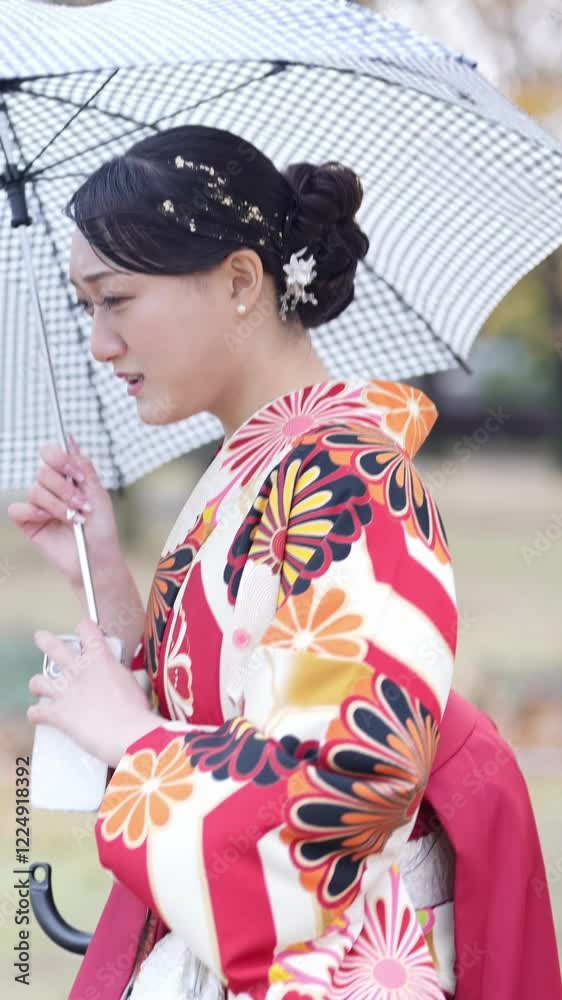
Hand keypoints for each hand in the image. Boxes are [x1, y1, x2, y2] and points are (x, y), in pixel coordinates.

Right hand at [7, 435, 121, 587]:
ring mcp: (38, 505)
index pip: (51, 454)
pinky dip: (35, 513)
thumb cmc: (101, 529)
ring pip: (35, 490)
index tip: (76, 475)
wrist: (97, 558)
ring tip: (74, 518)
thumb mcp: (98, 494)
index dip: (60, 459)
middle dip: (64, 489)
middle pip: (43, 471)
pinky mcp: (28, 522)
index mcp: (67, 478)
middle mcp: (51, 488)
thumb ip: (84, 468)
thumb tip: (71, 440)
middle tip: (81, 504)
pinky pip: (18, 508)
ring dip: (57, 505)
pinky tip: (50, 521)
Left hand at [29, 619, 155, 768]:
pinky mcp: (57, 713)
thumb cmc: (137, 710)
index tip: (85, 629)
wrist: (129, 732)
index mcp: (101, 660)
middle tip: (40, 637)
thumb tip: (123, 680)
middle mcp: (79, 671)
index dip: (86, 629)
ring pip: (39, 681)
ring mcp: (65, 692)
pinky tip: (37, 715)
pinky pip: (36, 711)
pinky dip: (35, 713)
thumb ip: (122, 677)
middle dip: (46, 641)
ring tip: (38, 688)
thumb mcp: (134, 684)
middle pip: (55, 648)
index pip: (89, 632)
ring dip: (38, 684)